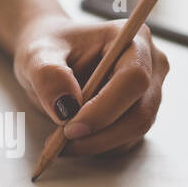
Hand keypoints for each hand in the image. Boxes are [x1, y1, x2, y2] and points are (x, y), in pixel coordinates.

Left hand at [12, 15, 168, 155]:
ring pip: (134, 131)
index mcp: (132, 39)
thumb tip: (66, 106)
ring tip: (59, 141)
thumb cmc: (49, 47)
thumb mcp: (37, 54)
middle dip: (100, 135)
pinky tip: (72, 140)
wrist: (51, 57)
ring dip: (96, 144)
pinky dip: (98, 147)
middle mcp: (150, 65)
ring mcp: (149, 92)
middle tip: (60, 143)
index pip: (133, 78)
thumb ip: (48, 75)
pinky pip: (125, 141)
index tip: (70, 127)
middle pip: (140, 112)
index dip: (105, 108)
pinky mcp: (139, 114)